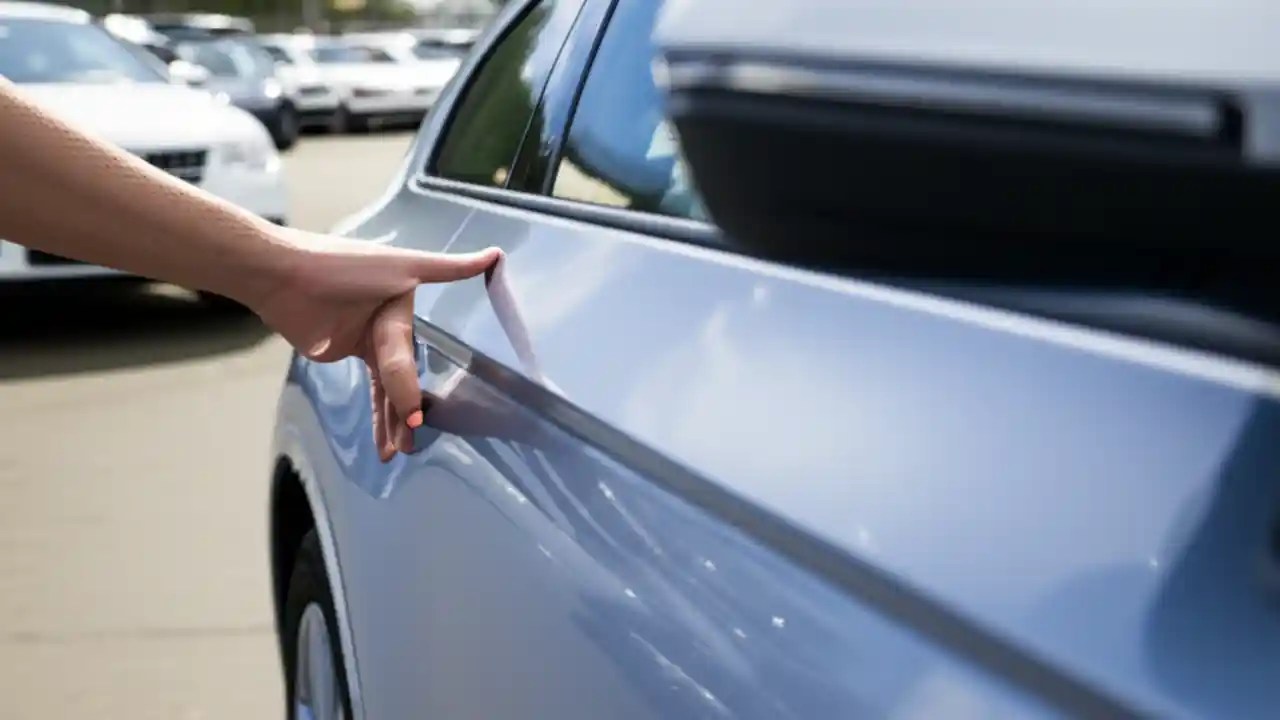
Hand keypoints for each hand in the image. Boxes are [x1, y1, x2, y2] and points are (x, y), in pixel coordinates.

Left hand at [251, 228, 500, 460]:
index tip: (420, 420)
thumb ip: (448, 269)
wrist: (280, 275)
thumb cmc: (341, 266)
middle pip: (401, 377)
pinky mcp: (342, 351)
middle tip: (412, 444)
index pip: (413, 354)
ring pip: (386, 389)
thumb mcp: (401, 266)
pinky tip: (384, 441)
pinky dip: (377, 416)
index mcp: (403, 307)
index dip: (411, 386)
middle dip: (405, 411)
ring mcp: (365, 341)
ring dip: (393, 421)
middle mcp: (388, 325)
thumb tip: (496, 254)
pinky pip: (369, 390)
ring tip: (398, 454)